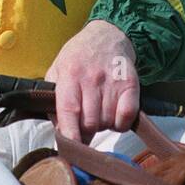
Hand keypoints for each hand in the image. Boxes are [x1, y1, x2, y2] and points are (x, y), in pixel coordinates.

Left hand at [45, 20, 139, 141]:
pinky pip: (126, 117)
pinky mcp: (131, 85)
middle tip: (84, 124)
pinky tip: (114, 114)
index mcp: (69, 75)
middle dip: (85, 131)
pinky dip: (120, 123)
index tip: (70, 150)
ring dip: (102, 125)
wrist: (108, 35)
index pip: (69, 111)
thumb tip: (59, 128)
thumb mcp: (57, 70)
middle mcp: (92, 78)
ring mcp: (113, 82)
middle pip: (90, 122)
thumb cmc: (78, 56)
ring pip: (107, 122)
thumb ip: (53, 99)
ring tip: (98, 112)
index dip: (70, 134)